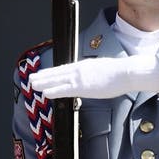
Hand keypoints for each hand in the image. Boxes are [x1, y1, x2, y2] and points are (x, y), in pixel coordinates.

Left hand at [29, 54, 158, 98]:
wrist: (127, 72)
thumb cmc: (120, 72)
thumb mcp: (104, 70)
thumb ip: (95, 73)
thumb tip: (94, 77)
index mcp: (85, 65)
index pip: (65, 69)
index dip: (53, 72)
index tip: (44, 73)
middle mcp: (80, 70)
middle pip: (58, 73)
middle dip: (44, 76)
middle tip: (31, 78)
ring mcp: (80, 78)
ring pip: (57, 80)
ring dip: (44, 82)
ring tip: (33, 84)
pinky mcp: (83, 87)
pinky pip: (64, 90)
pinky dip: (54, 90)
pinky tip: (45, 93)